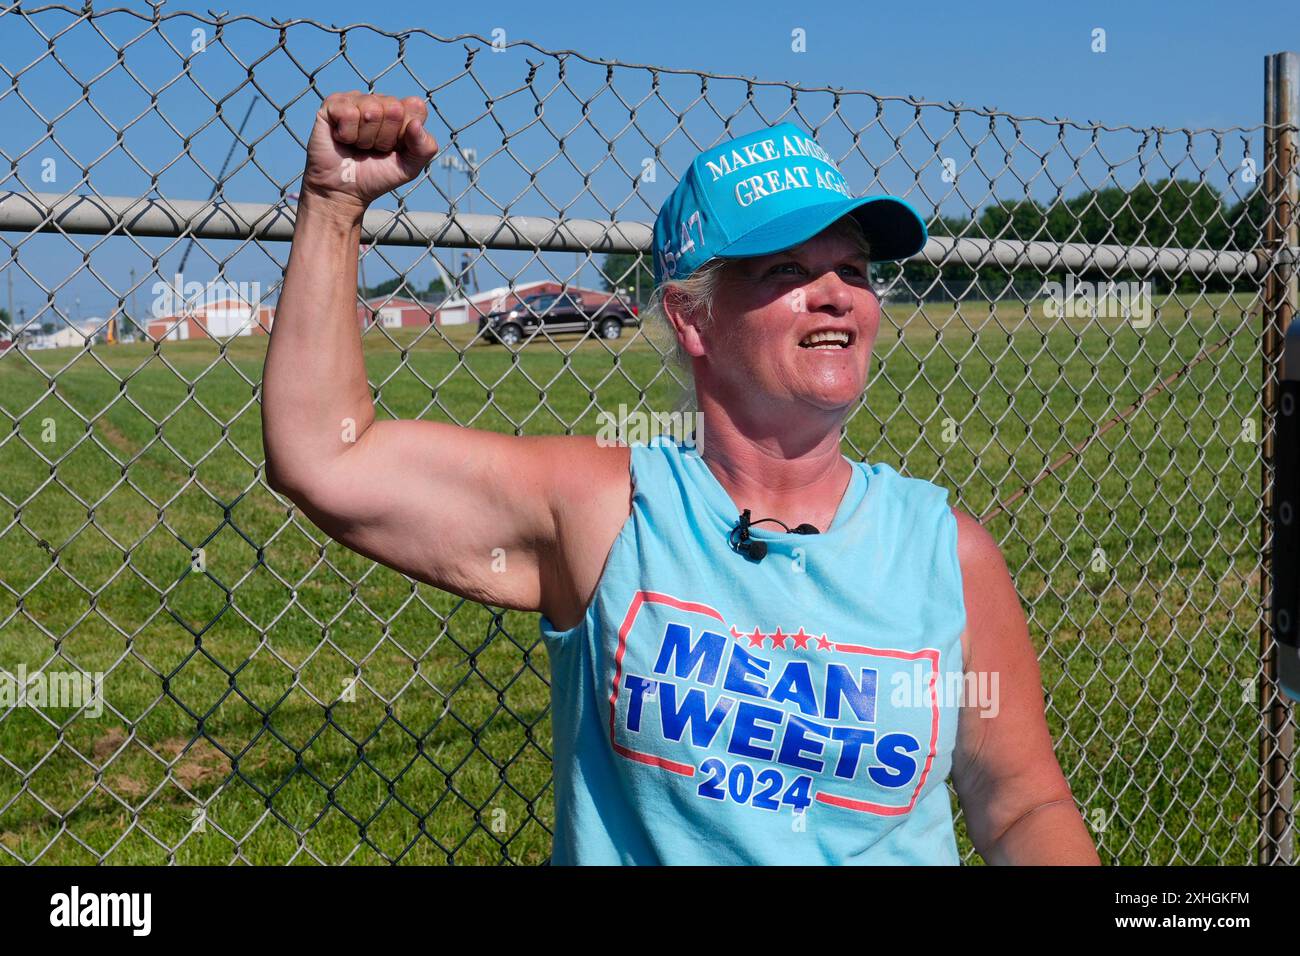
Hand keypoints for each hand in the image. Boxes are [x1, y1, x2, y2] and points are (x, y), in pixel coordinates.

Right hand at [301, 91, 439, 213]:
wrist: (344, 191)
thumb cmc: (377, 176)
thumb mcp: (410, 167)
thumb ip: (425, 147)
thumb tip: (415, 124)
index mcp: (401, 111)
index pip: (416, 107)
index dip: (406, 134)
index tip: (395, 147)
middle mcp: (379, 101)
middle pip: (394, 109)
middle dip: (385, 137)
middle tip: (374, 149)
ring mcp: (356, 100)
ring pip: (371, 111)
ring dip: (365, 138)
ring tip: (358, 146)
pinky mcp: (333, 104)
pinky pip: (348, 113)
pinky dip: (347, 134)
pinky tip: (342, 139)